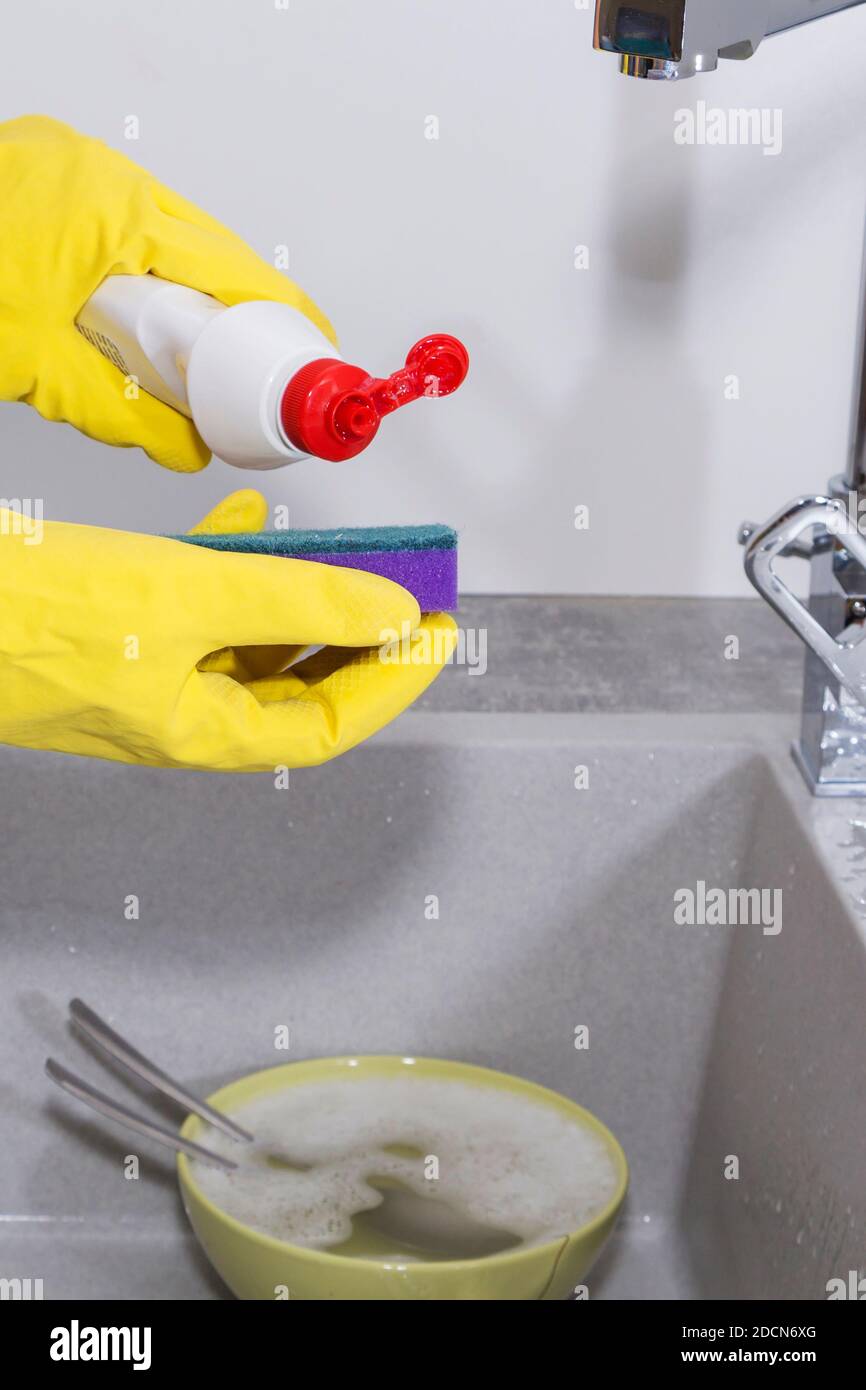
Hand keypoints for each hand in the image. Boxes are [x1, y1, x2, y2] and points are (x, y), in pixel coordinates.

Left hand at [0, 115, 333, 471]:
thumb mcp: (40, 369)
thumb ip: (126, 413)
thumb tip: (189, 445)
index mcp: (111, 210)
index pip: (229, 267)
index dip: (280, 314)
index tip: (311, 350)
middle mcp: (97, 174)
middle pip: (206, 247)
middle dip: (235, 312)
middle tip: (253, 372)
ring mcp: (71, 166)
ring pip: (167, 232)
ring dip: (188, 292)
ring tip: (194, 354)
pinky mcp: (49, 174)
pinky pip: (126, 219)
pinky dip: (145, 268)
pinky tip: (139, 312)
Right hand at [0, 491, 455, 770]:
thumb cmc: (22, 620)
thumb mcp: (184, 599)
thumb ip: (296, 603)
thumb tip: (389, 611)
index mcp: (204, 729)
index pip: (331, 722)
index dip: (395, 678)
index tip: (438, 628)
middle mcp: (182, 710)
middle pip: (300, 681)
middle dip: (359, 632)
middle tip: (406, 586)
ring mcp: (148, 670)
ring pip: (251, 638)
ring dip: (301, 594)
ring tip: (345, 551)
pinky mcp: (117, 629)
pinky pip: (198, 604)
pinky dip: (233, 567)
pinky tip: (246, 527)